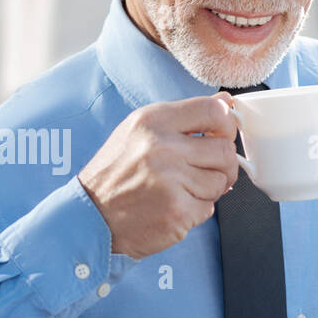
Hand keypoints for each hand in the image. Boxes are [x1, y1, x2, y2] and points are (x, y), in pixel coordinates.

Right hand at [77, 92, 240, 259]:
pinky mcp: (176, 212)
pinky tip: (171, 207)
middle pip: (225, 150)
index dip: (227, 126)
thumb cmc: (116, 173)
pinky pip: (208, 209)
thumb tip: (225, 102)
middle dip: (222, 165)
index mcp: (153, 121)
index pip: (212, 111)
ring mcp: (170, 182)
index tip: (221, 137)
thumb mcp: (140, 131)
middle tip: (205, 172)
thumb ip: (184, 117)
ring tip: (180, 190)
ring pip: (220, 182)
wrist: (89, 215)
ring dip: (207, 190)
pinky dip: (195, 211)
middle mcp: (162, 148)